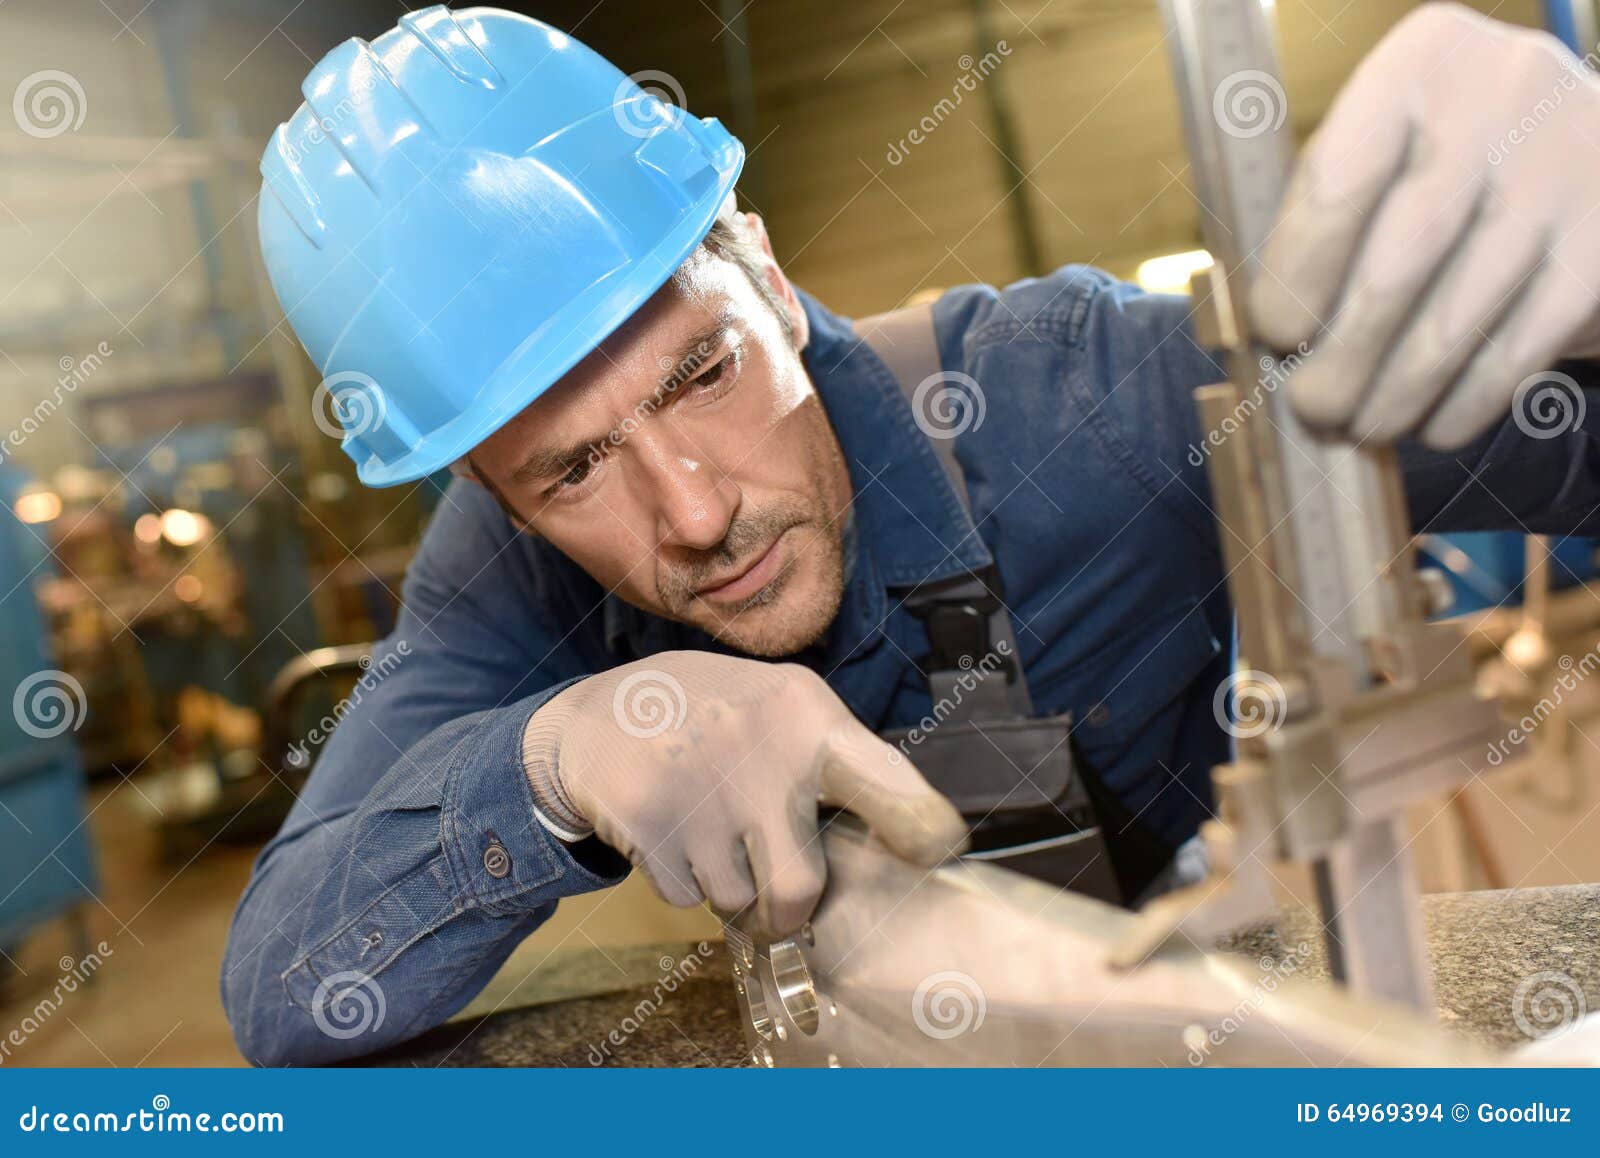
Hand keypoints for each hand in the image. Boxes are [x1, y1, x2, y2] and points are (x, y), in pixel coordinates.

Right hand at [521, 653, 965, 939]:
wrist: (597, 712)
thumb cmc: (714, 717)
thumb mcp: (780, 703)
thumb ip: (836, 760)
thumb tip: (913, 840)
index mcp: (807, 715)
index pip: (885, 779)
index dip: (921, 825)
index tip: (941, 849)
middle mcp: (759, 754)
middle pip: (799, 890)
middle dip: (787, 914)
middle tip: (779, 905)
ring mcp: (699, 792)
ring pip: (737, 902)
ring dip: (729, 892)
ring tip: (711, 838)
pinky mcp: (648, 824)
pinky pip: (686, 898)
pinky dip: (683, 882)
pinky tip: (672, 833)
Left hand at [1250, 3, 1599, 447]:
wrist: (1575, 152)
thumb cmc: (1434, 165)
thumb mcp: (1377, 154)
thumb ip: (1320, 222)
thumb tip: (1267, 344)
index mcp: (1421, 64)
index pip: (1340, 180)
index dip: (1299, 273)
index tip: (1274, 335)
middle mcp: (1506, 97)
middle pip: (1403, 256)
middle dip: (1346, 352)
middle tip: (1311, 407)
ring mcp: (1569, 165)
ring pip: (1462, 311)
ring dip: (1400, 389)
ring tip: (1361, 427)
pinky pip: (1525, 342)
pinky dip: (1470, 397)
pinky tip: (1434, 425)